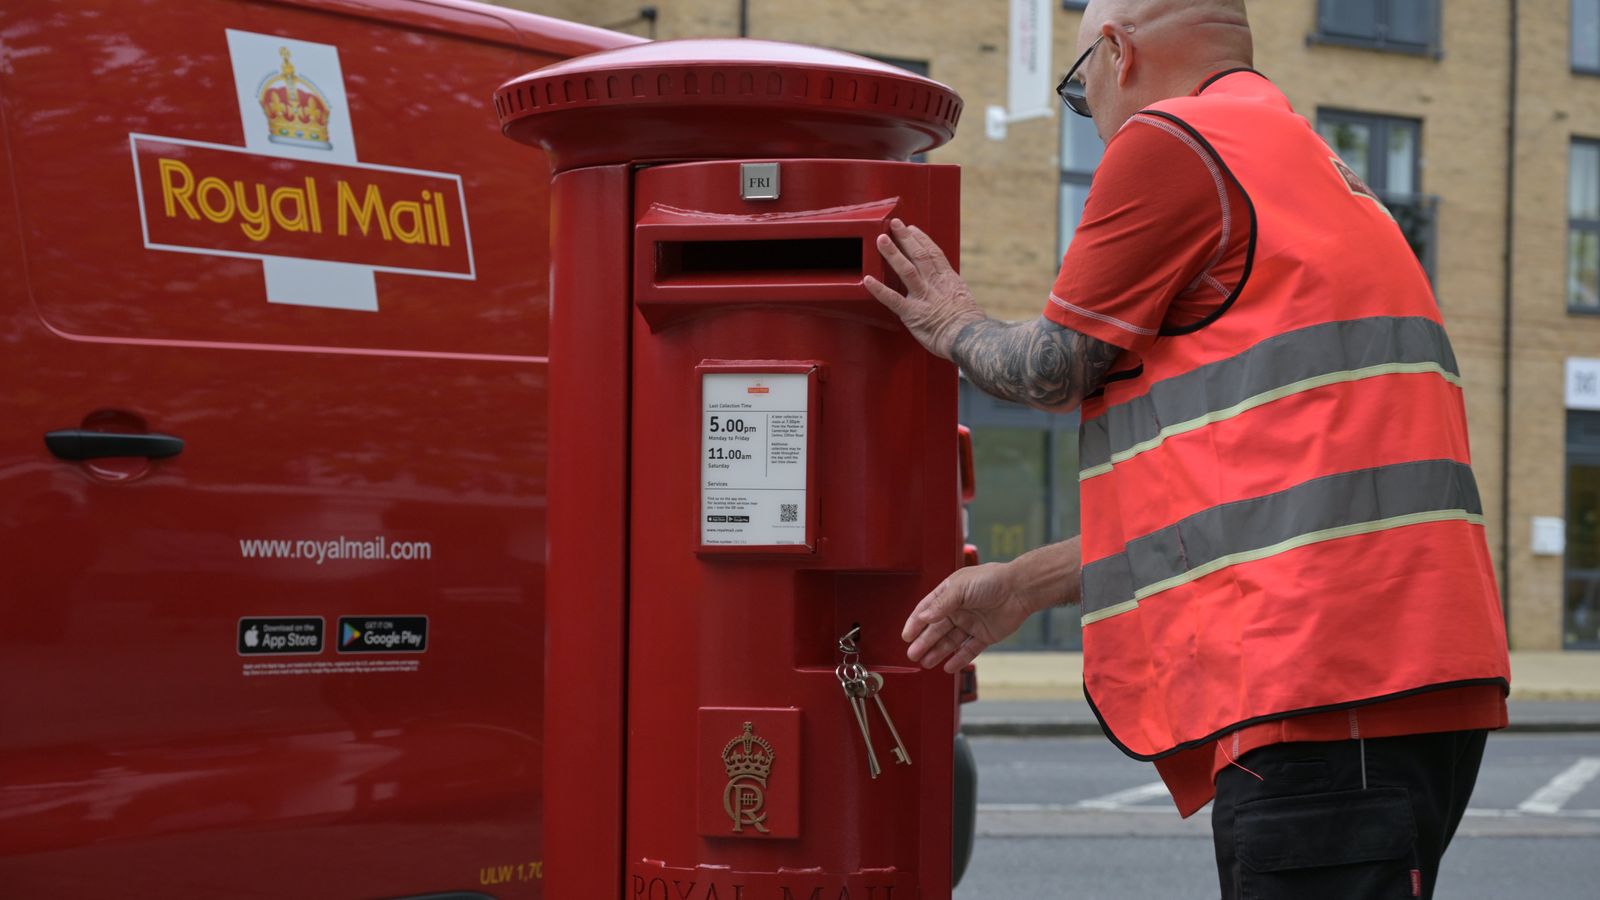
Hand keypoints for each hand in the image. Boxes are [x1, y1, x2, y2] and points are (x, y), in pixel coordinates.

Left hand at [864, 218, 984, 359]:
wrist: (969, 337)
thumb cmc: (970, 325)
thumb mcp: (965, 301)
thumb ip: (952, 292)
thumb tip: (951, 292)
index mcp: (948, 280)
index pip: (934, 253)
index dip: (921, 239)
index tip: (912, 229)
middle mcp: (934, 284)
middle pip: (919, 255)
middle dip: (905, 238)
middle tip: (894, 224)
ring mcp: (923, 297)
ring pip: (906, 270)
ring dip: (893, 253)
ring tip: (881, 239)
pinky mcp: (912, 313)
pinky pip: (893, 299)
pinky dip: (879, 289)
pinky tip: (868, 280)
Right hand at [901, 562, 1037, 672]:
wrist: (1019, 589)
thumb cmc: (991, 580)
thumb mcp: (960, 588)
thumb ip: (941, 604)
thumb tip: (923, 617)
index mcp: (950, 594)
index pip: (927, 610)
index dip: (916, 623)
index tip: (906, 636)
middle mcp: (959, 610)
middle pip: (937, 629)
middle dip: (924, 642)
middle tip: (913, 655)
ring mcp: (971, 623)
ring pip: (951, 642)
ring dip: (938, 652)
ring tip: (926, 663)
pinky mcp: (985, 635)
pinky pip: (969, 649)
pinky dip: (959, 659)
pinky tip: (948, 667)